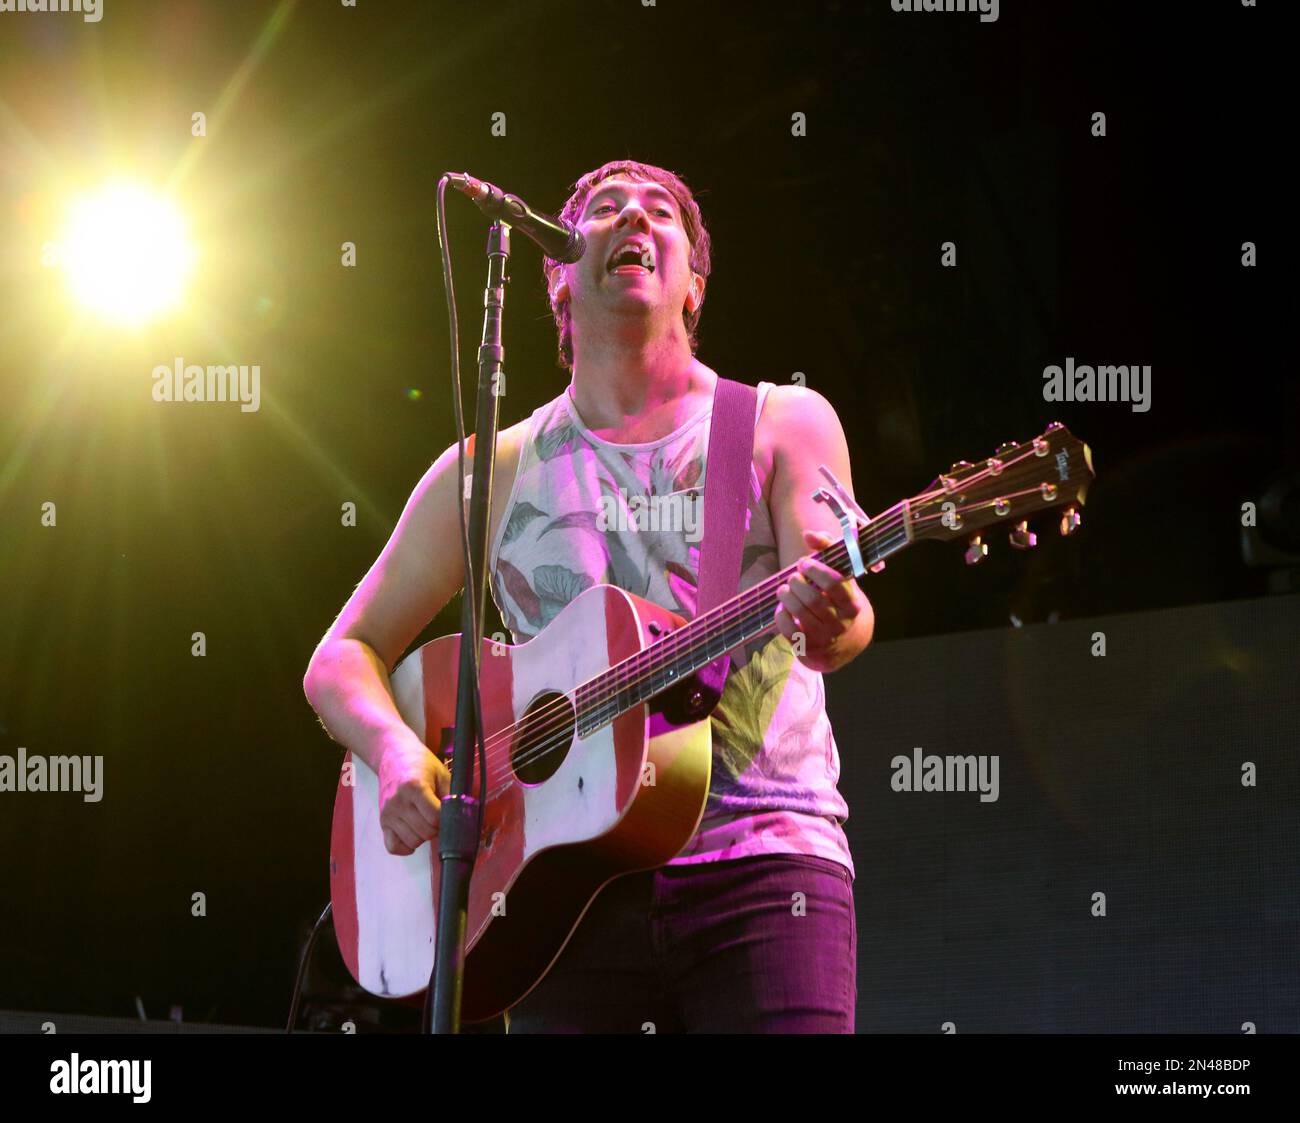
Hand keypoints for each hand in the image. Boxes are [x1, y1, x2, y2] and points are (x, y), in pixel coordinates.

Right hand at [377, 731, 450, 855]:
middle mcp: (398, 801)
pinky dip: (405, 847)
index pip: (435, 817)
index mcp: (414, 787)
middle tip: (438, 817)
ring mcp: (388, 813)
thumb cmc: (420, 763)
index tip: (447, 812)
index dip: (446, 818)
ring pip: (413, 840)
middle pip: (426, 831)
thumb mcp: (441, 773)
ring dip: (424, 836)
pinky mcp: (382, 821)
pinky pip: (393, 846)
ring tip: (426, 822)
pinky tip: (413, 836)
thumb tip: (463, 815)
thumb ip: (452, 795)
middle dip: (437, 827)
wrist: (393, 755)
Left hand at [774, 528, 873, 673]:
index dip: (815, 570)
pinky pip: (788, 629)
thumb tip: (808, 534)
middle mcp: (841, 623)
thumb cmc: (839, 599)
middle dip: (797, 583)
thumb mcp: (842, 575)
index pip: (834, 584)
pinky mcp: (808, 647)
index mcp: (853, 604)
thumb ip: (829, 549)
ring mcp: (824, 637)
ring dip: (786, 596)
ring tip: (784, 589)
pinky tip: (782, 606)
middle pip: (813, 599)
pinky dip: (780, 615)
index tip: (804, 562)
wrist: (845, 642)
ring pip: (799, 613)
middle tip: (793, 576)